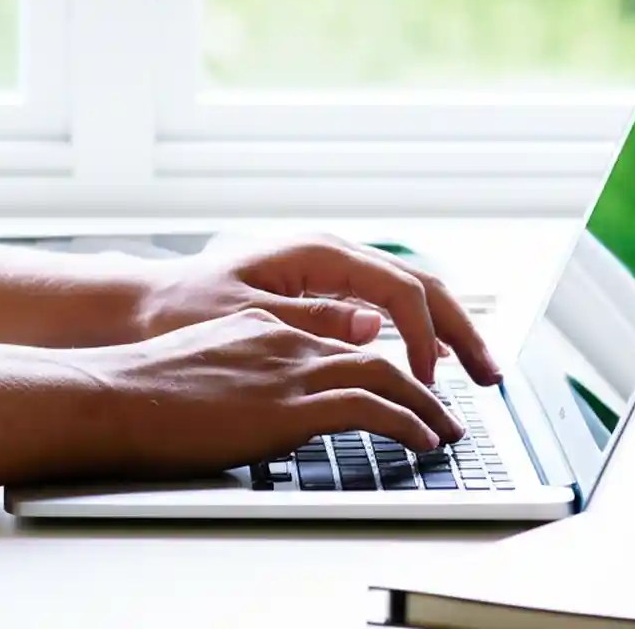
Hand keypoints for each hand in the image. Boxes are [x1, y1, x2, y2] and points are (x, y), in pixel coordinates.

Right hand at [74, 309, 464, 476]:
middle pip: (380, 348)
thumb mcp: (212, 351)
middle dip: (424, 375)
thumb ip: (263, 347)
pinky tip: (422, 442)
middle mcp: (290, 337)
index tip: (409, 377)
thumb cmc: (145, 385)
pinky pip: (371, 409)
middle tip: (447, 405)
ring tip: (448, 431)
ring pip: (386, 375)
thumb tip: (293, 363)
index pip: (348, 333)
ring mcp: (292, 370)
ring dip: (426, 405)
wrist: (111, 397)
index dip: (386, 355)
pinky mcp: (291, 407)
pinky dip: (406, 423)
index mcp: (271, 321)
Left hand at [132, 234, 501, 385]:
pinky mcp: (326, 290)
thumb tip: (372, 327)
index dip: (424, 337)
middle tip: (492, 376)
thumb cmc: (181, 311)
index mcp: (318, 253)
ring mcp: (332, 270)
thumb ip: (309, 321)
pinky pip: (389, 306)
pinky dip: (419, 332)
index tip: (431, 381)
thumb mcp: (242, 318)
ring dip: (447, 331)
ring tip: (479, 371)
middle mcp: (333, 254)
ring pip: (411, 294)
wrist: (142, 304)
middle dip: (460, 330)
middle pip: (419, 285)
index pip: (397, 291)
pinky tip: (433, 360)